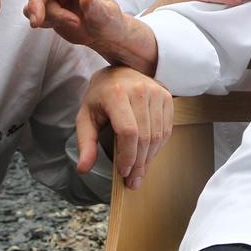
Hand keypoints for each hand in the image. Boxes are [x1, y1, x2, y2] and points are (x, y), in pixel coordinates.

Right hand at [24, 0, 157, 73]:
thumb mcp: (106, 16)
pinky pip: (33, 10)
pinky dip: (42, 21)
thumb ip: (96, 7)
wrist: (102, 36)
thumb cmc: (109, 21)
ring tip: (70, 25)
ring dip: (45, 16)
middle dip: (37, 3)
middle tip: (38, 22)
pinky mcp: (47, 5)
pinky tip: (56, 25)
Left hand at [76, 66, 172, 189]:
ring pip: (158, 134)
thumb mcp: (85, 117)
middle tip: (133, 181)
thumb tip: (83, 169)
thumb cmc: (100, 96)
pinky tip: (148, 154)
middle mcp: (140, 90)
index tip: (123, 172)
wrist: (120, 70)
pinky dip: (158, 146)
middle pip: (145, 136)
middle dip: (139, 162)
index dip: (128, 155)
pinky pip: (166, 128)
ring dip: (149, 157)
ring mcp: (157, 92)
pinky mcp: (167, 96)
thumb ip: (85, 143)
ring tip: (140, 171)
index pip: (128, 131)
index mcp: (117, 94)